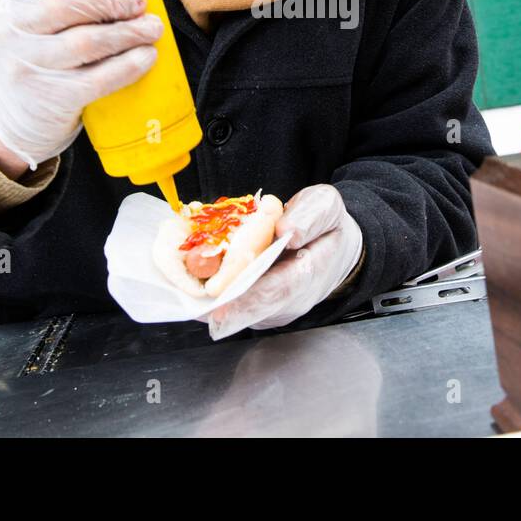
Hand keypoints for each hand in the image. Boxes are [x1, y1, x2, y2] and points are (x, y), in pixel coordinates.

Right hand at [0, 0, 163, 174]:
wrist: (16, 115)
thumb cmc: (36, 50)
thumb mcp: (31, 15)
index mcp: (4, 1)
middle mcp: (9, 32)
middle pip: (60, 6)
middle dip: (108, 0)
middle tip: (138, 1)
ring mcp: (28, 67)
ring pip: (84, 42)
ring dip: (126, 32)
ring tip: (151, 27)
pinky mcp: (53, 97)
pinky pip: (97, 78)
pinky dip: (127, 65)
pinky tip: (146, 55)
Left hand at [206, 184, 362, 339]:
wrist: (334, 249)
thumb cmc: (326, 227)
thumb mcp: (326, 206)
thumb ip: (311, 215)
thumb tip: (287, 230)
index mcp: (311, 272)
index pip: (281, 288)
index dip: (252, 295)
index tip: (223, 297)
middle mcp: (292, 300)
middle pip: (256, 309)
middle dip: (223, 306)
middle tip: (195, 304)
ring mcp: (275, 310)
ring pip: (242, 314)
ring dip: (213, 306)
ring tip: (186, 293)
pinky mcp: (260, 311)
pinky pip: (236, 310)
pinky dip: (213, 301)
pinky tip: (192, 288)